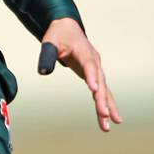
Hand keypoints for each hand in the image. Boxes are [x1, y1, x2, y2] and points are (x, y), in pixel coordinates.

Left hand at [39, 18, 121, 132]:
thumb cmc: (59, 34)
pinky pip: (101, 92)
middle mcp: (95, 62)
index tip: (95, 90)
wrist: (68, 28)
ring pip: (104, 91)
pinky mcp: (95, 76)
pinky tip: (107, 119)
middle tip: (105, 115)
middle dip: (103, 100)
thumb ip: (47, 55)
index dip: (92, 78)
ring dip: (107, 107)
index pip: (90, 66)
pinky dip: (104, 105)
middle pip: (101, 83)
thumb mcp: (50, 41)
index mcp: (84, 52)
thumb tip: (43, 72)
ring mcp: (97, 70)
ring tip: (111, 125)